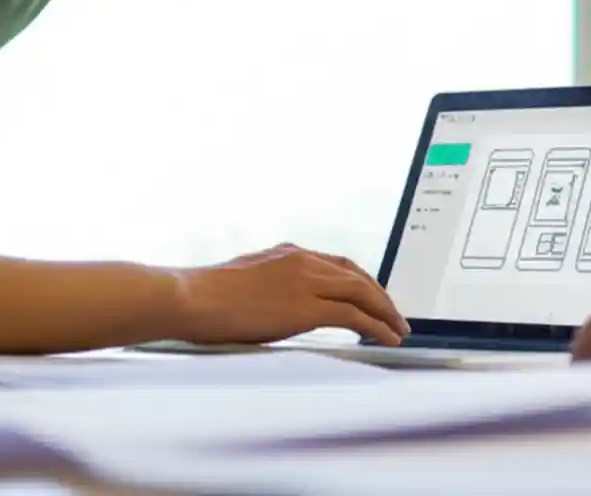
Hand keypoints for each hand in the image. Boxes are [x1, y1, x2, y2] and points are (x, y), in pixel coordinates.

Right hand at [175, 243, 410, 346]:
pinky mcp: (307, 306)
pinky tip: (388, 338)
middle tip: (394, 315)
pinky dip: (377, 326)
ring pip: (363, 292)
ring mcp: (307, 281)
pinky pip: (355, 315)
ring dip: (386, 312)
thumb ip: (268, 287)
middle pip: (357, 275)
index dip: (360, 282)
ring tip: (399, 330)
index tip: (371, 297)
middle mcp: (303, 260)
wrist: (190, 297)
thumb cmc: (203, 297)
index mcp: (288, 252)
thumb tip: (274, 306)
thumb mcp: (243, 281)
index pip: (337, 264)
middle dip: (380, 296)